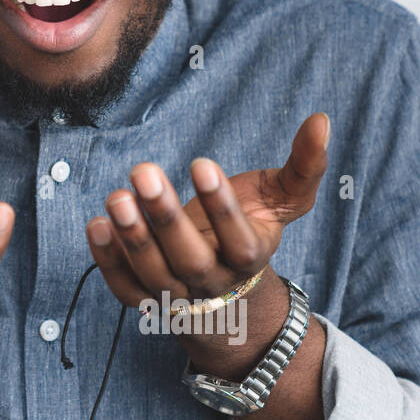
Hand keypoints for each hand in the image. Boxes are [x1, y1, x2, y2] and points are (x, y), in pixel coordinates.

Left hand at [85, 112, 328, 314]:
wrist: (225, 288)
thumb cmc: (252, 227)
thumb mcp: (282, 199)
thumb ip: (304, 164)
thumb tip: (322, 119)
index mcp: (249, 258)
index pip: (238, 241)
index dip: (221, 208)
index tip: (202, 164)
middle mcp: (213, 283)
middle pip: (190, 261)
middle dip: (165, 217)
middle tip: (143, 171)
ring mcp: (177, 295)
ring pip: (154, 274)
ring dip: (132, 237)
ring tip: (117, 196)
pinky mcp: (145, 299)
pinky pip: (123, 287)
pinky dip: (107, 260)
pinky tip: (96, 224)